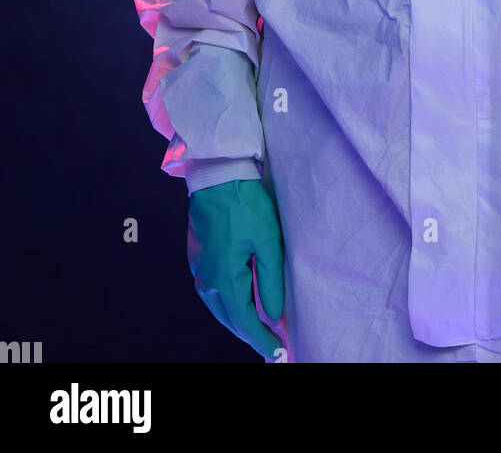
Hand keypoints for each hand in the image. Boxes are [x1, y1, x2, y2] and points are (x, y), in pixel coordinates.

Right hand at [187, 179, 285, 358]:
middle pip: (229, 319)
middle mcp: (206, 279)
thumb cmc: (245, 204)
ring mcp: (198, 269)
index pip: (245, 321)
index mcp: (223, 278)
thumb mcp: (267, 241)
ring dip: (237, 321)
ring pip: (218, 308)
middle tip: (270, 347)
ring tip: (257, 331)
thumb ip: (270, 281)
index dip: (262, 339)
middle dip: (250, 335)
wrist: (216, 175)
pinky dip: (227, 304)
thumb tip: (274, 314)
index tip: (277, 352)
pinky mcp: (197, 258)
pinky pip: (212, 292)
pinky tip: (239, 303)